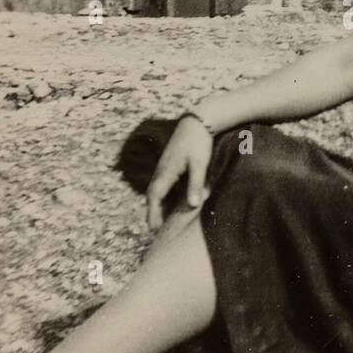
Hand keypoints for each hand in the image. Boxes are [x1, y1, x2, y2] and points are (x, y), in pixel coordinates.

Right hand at [146, 116, 213, 231]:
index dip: (153, 214)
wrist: (198, 122)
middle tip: (154, 230)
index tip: (154, 229)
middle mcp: (161, 170)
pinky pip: (162, 184)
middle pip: (152, 195)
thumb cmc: (199, 143)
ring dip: (156, 204)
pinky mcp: (170, 163)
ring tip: (159, 220)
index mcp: (166, 173)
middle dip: (152, 212)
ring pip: (156, 189)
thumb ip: (196, 185)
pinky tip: (169, 201)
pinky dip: (162, 195)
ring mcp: (164, 166)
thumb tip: (192, 205)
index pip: (154, 198)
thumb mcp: (200, 164)